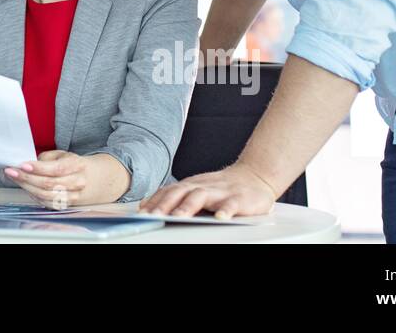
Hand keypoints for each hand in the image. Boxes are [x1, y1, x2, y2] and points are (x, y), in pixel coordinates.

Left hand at [4, 150, 129, 207]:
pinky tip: (25, 187)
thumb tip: (30, 163)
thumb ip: (48, 158)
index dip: (38, 168)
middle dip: (26, 177)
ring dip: (27, 187)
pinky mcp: (66, 205)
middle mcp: (76, 183)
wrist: (98, 180)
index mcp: (77, 166)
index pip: (56, 169)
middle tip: (11, 171)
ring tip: (15, 177)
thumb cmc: (77, 165)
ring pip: (46, 195)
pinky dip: (34, 195)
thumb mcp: (65, 154)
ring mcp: (72, 196)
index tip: (22, 164)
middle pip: (48, 184)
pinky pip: (47, 202)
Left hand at [139, 161, 276, 218]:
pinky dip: (225, 211)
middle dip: (165, 205)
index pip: (168, 192)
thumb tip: (147, 205)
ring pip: (201, 196)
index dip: (154, 201)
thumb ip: (175, 196)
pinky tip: (220, 218)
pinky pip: (232, 205)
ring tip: (178, 218)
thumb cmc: (221, 188)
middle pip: (180, 192)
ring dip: (188, 207)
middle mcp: (202, 186)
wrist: (254, 176)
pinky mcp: (239, 199)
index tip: (141, 213)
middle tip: (153, 216)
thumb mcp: (196, 189)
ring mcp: (220, 192)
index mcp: (191, 185)